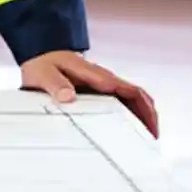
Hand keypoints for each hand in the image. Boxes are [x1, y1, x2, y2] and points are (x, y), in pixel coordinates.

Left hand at [20, 51, 158, 138]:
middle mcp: (103, 78)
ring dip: (141, 116)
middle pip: (136, 96)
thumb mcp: (43, 74)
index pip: (130, 91)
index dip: (144, 110)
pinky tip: (126, 129)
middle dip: (148, 117)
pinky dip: (129, 113)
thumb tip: (68, 97)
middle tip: (152, 140)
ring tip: (144, 139)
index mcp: (95, 75)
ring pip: (130, 99)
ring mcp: (101, 83)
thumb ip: (55, 84)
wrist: (39, 51)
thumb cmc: (43, 63)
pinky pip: (119, 100)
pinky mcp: (97, 89)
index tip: (150, 129)